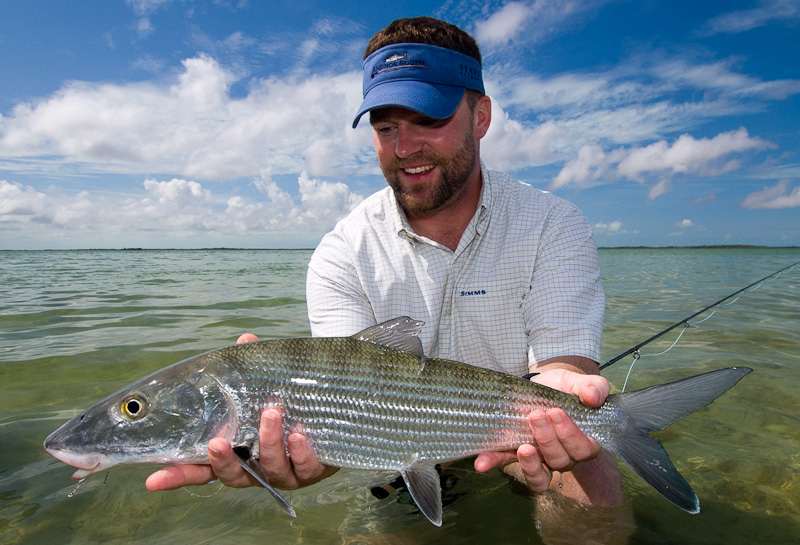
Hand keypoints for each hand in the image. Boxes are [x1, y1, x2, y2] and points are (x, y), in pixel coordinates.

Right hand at [145, 333, 337, 491]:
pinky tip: (298, 434)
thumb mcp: (269, 381)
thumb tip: (245, 339)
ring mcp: (285, 472)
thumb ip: (254, 365)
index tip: (151, 480)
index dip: (176, 475)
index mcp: (237, 450)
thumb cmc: (291, 398)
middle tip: (217, 442)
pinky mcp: (313, 471)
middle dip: (223, 462)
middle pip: (232, 476)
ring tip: (270, 414)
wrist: (337, 407)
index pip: (200, 468)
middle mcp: (256, 467)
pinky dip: (300, 452)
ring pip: (270, 469)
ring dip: (268, 443)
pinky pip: (305, 467)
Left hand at [473, 369, 608, 492]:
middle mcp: (561, 455)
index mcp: (582, 441)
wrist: (539, 384)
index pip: (583, 450)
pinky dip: (493, 462)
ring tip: (522, 448)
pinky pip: (505, 462)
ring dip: (530, 464)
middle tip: (536, 415)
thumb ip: (593, 387)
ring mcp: (538, 457)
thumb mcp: (578, 382)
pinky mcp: (513, 452)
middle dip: (548, 440)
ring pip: (539, 476)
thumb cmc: (564, 388)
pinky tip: (482, 462)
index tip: (556, 412)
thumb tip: (592, 398)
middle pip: (560, 460)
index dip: (571, 436)